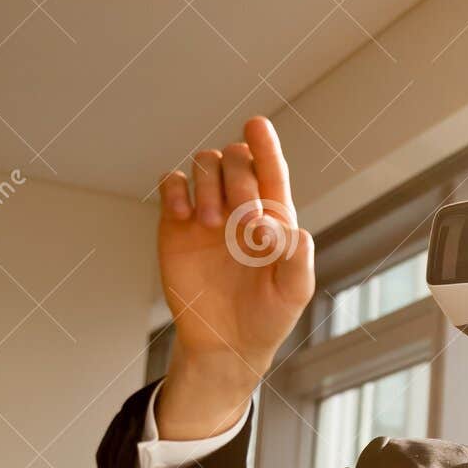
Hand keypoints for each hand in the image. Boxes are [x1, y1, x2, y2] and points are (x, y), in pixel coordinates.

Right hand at [153, 117, 314, 438]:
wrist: (225, 342)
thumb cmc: (267, 316)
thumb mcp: (294, 292)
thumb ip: (297, 257)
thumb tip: (283, 226)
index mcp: (274, 216)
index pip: (271, 170)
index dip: (266, 145)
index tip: (257, 125)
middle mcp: (241, 205)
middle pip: (237, 160)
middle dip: (241, 180)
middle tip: (244, 221)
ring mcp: (207, 211)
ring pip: (205, 164)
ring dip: (209, 185)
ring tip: (211, 224)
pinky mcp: (176, 223)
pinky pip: (171, 184)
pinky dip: (175, 188)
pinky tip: (183, 215)